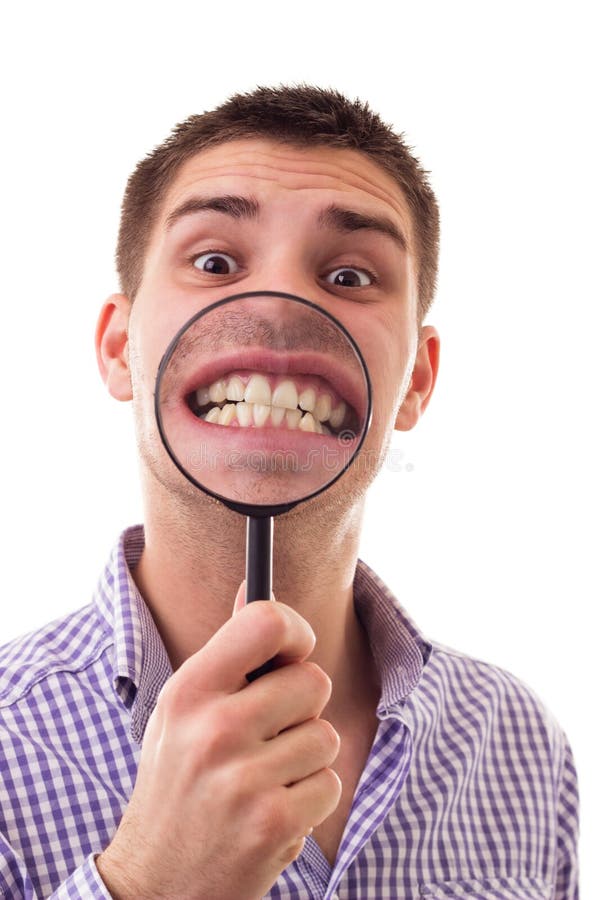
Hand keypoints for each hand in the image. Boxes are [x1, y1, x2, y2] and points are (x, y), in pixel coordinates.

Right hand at [96, 588, 340, 899]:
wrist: (155, 882)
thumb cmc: (176, 783)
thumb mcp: (182, 711)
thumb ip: (226, 654)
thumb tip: (254, 590)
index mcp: (190, 690)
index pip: (265, 623)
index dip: (295, 629)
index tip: (295, 649)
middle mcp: (214, 728)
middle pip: (312, 681)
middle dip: (301, 707)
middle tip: (269, 732)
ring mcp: (244, 778)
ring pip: (325, 735)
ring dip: (304, 758)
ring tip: (262, 779)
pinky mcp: (273, 823)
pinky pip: (329, 783)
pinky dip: (309, 798)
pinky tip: (270, 811)